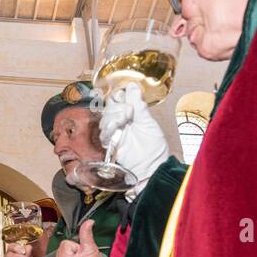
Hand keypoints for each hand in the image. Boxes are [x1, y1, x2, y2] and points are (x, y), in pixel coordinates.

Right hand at [98, 84, 168, 198]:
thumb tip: (133, 86)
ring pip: (105, 116)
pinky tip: (115, 132)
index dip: (122, 94)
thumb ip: (139, 106)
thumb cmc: (154, 149)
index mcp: (133, 114)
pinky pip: (103, 132)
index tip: (129, 98)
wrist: (150, 170)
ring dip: (113, 118)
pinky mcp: (109, 143)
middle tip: (129, 114)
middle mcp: (123, 121)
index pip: (120, 96)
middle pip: (110, 104)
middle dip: (118, 106)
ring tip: (124, 125)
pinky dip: (107, 130)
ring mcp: (115, 132)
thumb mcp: (149, 123)